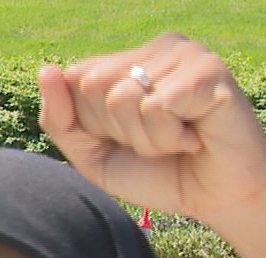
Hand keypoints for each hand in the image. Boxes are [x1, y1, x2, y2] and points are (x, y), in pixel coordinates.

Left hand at [38, 34, 265, 257]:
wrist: (218, 201)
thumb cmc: (159, 174)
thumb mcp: (94, 155)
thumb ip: (61, 119)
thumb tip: (47, 70)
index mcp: (128, 61)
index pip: (75, 79)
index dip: (93, 126)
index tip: (130, 141)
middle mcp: (157, 48)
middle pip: (94, 84)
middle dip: (119, 131)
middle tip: (159, 142)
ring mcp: (186, 53)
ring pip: (124, 97)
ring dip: (148, 139)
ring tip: (179, 140)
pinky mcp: (209, 69)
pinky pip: (156, 106)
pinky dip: (169, 137)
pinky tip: (195, 138)